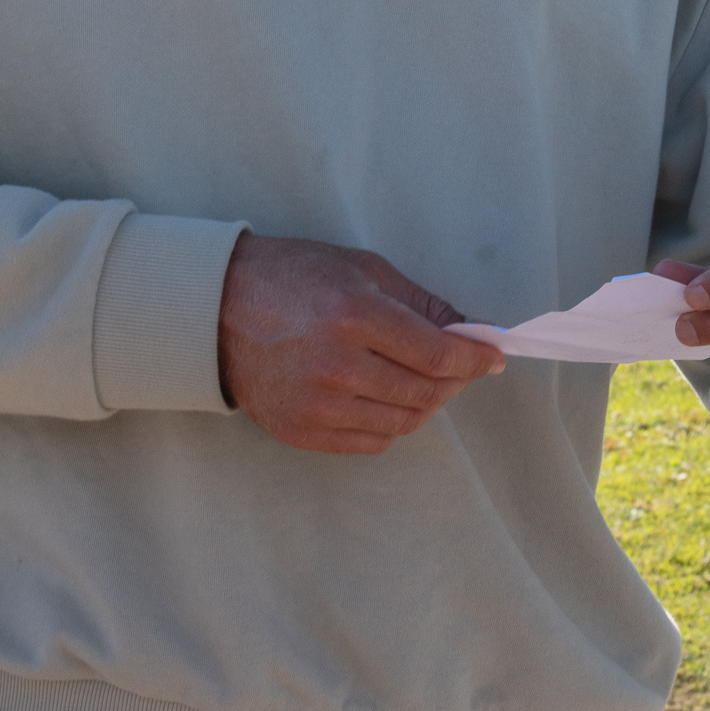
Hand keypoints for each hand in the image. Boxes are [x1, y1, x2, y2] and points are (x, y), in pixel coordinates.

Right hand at [218, 233, 503, 454]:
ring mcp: (317, 406)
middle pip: (426, 392)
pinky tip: (389, 398)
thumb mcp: (362, 268)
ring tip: (426, 381)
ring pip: (404, 423)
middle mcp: (337, 366)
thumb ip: (420, 303)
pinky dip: (393, 424)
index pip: (438, 354)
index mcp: (354, 316)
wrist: (215, 309)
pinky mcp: (301, 432)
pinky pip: (371, 442)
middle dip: (456, 380)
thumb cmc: (293, 276)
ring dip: (427, 403)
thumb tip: (469, 330)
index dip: (476, 358)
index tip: (494, 356)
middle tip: (463, 366)